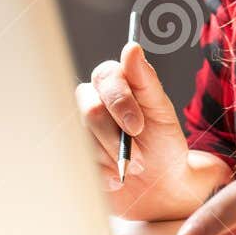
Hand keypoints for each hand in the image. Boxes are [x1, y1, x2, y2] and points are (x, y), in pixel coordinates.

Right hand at [76, 42, 203, 219]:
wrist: (159, 186)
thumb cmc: (163, 144)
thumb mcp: (162, 113)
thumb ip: (146, 81)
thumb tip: (131, 48)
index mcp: (116, 82)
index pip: (106, 76)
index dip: (121, 102)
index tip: (138, 126)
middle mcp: (93, 100)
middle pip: (91, 109)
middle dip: (117, 138)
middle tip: (140, 157)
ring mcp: (80, 128)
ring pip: (84, 139)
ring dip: (114, 158)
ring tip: (133, 167)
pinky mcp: (72, 153)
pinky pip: (78, 162)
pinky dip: (103, 174)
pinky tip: (117, 178)